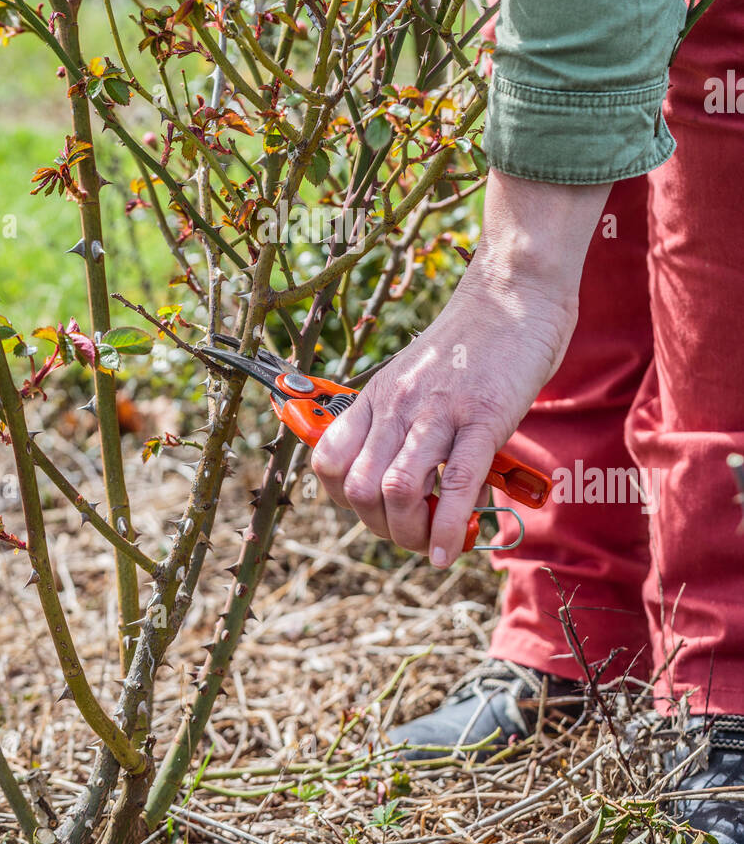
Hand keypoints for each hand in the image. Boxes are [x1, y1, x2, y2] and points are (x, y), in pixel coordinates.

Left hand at [311, 171, 609, 567]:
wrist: (514, 292)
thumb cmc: (473, 340)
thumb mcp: (418, 375)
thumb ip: (406, 419)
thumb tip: (407, 473)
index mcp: (377, 396)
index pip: (327, 460)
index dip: (340, 499)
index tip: (371, 511)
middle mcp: (397, 405)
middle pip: (358, 488)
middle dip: (379, 527)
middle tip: (408, 533)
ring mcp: (438, 411)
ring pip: (398, 490)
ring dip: (409, 533)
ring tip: (430, 544)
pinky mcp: (484, 417)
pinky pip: (458, 484)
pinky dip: (449, 528)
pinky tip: (450, 550)